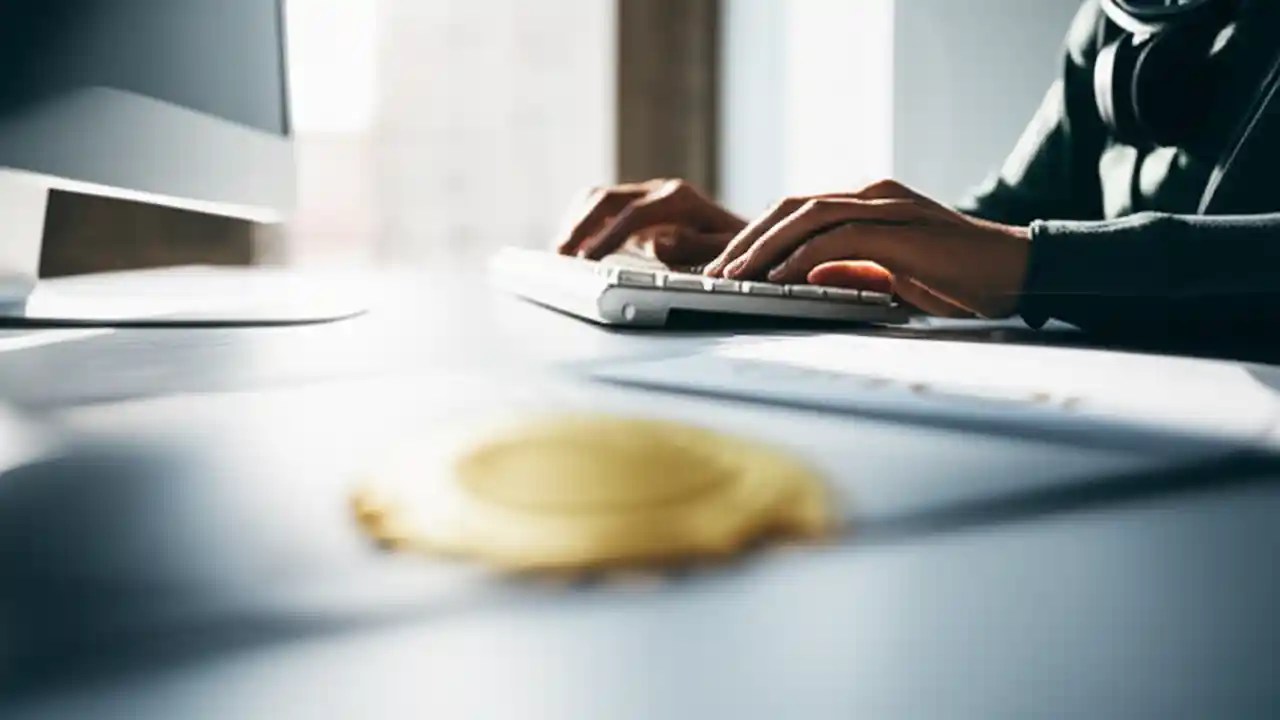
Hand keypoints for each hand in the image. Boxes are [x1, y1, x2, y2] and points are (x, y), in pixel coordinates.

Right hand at [554, 179, 746, 268]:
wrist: (746, 235)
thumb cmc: (736, 249)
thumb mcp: (723, 251)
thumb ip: (693, 248)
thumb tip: (657, 244)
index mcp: (679, 200)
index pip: (633, 214)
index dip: (607, 237)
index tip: (587, 260)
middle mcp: (659, 190)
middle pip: (607, 199)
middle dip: (580, 226)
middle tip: (560, 256)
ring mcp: (646, 195)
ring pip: (599, 198)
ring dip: (576, 222)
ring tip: (560, 252)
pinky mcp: (637, 205)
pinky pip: (602, 207)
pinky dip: (583, 222)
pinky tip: (573, 245)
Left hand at [704, 180, 1030, 317]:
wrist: (1016, 275)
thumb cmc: (958, 279)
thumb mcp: (889, 276)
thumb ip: (849, 270)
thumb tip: (803, 277)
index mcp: (866, 204)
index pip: (795, 214)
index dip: (756, 238)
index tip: (725, 269)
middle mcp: (870, 196)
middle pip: (789, 208)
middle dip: (746, 240)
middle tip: (713, 272)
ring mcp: (885, 207)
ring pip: (806, 216)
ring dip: (763, 247)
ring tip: (733, 275)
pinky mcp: (898, 229)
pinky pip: (837, 239)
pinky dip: (802, 257)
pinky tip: (778, 277)